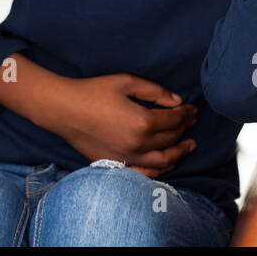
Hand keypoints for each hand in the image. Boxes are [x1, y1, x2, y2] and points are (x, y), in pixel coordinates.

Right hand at [52, 74, 197, 177]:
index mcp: (143, 121)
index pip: (174, 120)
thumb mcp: (126, 82)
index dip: (186, 113)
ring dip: (179, 152)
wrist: (64, 109)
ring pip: (163, 160)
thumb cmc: (94, 91)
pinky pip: (146, 173)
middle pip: (171, 139)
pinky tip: (167, 163)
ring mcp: (128, 158)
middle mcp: (139, 144)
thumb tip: (177, 101)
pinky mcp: (117, 165)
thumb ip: (155, 92)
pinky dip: (161, 170)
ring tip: (188, 145)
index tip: (192, 108)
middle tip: (191, 122)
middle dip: (185, 129)